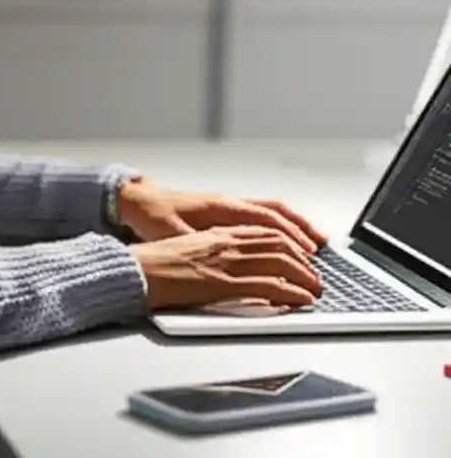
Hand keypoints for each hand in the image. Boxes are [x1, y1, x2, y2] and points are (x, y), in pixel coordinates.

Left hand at [118, 176, 327, 253]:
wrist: (135, 200)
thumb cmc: (151, 215)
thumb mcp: (170, 233)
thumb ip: (195, 245)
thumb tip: (213, 257)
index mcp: (221, 206)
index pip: (266, 218)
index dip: (290, 236)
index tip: (308, 252)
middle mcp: (229, 203)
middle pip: (277, 212)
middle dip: (302, 230)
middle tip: (322, 249)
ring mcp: (227, 206)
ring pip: (271, 211)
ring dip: (294, 226)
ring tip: (314, 243)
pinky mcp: (222, 212)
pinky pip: (259, 214)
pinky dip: (277, 225)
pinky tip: (283, 239)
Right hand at [129, 226, 322, 310]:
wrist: (134, 271)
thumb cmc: (151, 264)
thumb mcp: (186, 248)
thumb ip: (211, 251)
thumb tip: (229, 264)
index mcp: (216, 234)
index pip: (264, 232)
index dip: (289, 243)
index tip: (301, 255)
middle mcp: (225, 243)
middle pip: (278, 244)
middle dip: (303, 261)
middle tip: (314, 276)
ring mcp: (226, 262)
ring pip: (280, 263)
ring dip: (304, 277)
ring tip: (314, 290)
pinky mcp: (223, 284)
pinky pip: (268, 285)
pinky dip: (291, 293)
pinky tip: (300, 300)